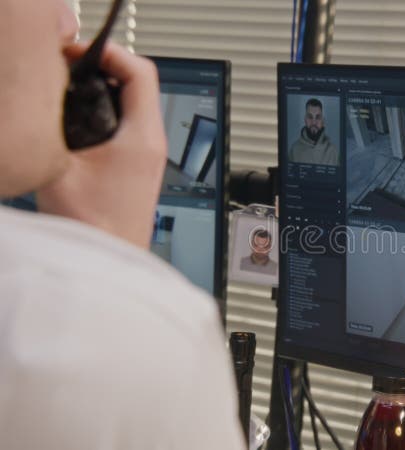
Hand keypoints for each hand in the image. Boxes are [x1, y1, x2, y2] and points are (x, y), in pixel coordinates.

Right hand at [38, 42, 166, 248]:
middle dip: (101, 68)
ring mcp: (149, 155)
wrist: (110, 264)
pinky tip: (77, 121)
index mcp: (142, 137)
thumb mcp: (57, 169)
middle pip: (137, 84)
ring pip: (132, 104)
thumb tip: (37, 106)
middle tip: (67, 68)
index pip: (140, 72)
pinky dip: (105, 112)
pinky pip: (127, 124)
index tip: (78, 53)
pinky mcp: (139, 166)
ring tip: (68, 90)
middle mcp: (152, 143)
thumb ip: (49, 131)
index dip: (108, 53)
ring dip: (102, 90)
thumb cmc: (95, 228)